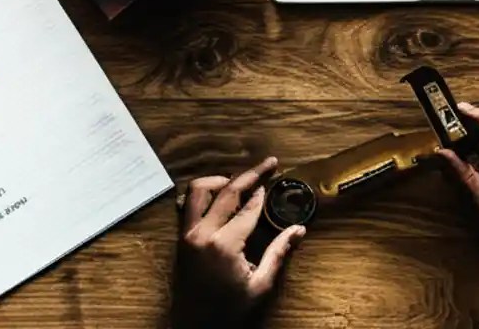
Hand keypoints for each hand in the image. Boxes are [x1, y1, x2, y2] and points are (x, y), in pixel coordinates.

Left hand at [171, 157, 306, 328]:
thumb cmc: (229, 313)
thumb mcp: (260, 286)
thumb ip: (279, 253)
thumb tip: (299, 230)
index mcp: (224, 245)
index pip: (247, 207)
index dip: (263, 193)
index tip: (274, 180)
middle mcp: (201, 234)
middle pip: (226, 191)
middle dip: (250, 174)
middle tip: (268, 164)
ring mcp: (187, 236)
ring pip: (199, 191)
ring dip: (221, 181)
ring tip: (239, 182)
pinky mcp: (180, 241)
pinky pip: (186, 206)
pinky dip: (201, 195)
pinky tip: (216, 197)